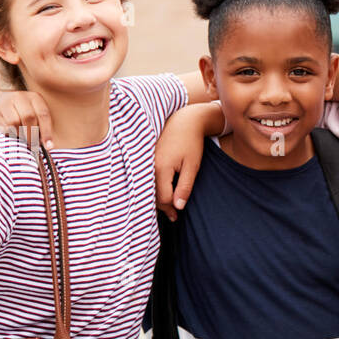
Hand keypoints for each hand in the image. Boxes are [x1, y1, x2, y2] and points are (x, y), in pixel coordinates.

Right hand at [0, 89, 53, 150]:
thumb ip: (42, 127)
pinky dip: (10, 134)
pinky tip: (12, 136)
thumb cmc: (25, 112)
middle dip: (32, 135)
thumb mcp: (37, 114)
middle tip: (33, 145)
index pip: (43, 115)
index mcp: (35, 97)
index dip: (47, 132)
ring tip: (22, 139)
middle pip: (28, 117)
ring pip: (15, 122)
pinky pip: (4, 126)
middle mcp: (20, 97)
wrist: (1, 101)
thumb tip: (48, 145)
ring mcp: (6, 103)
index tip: (48, 146)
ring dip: (20, 135)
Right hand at [155, 104, 217, 220]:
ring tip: (169, 207)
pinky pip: (147, 178)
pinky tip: (163, 191)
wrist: (184, 121)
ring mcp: (145, 161)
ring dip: (158, 197)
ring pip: (148, 187)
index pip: (163, 198)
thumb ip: (185, 187)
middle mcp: (149, 166)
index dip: (171, 208)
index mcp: (161, 168)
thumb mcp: (192, 166)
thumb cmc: (191, 143)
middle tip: (174, 216)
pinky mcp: (146, 158)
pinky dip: (155, 187)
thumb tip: (178, 207)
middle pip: (153, 194)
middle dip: (163, 206)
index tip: (178, 215)